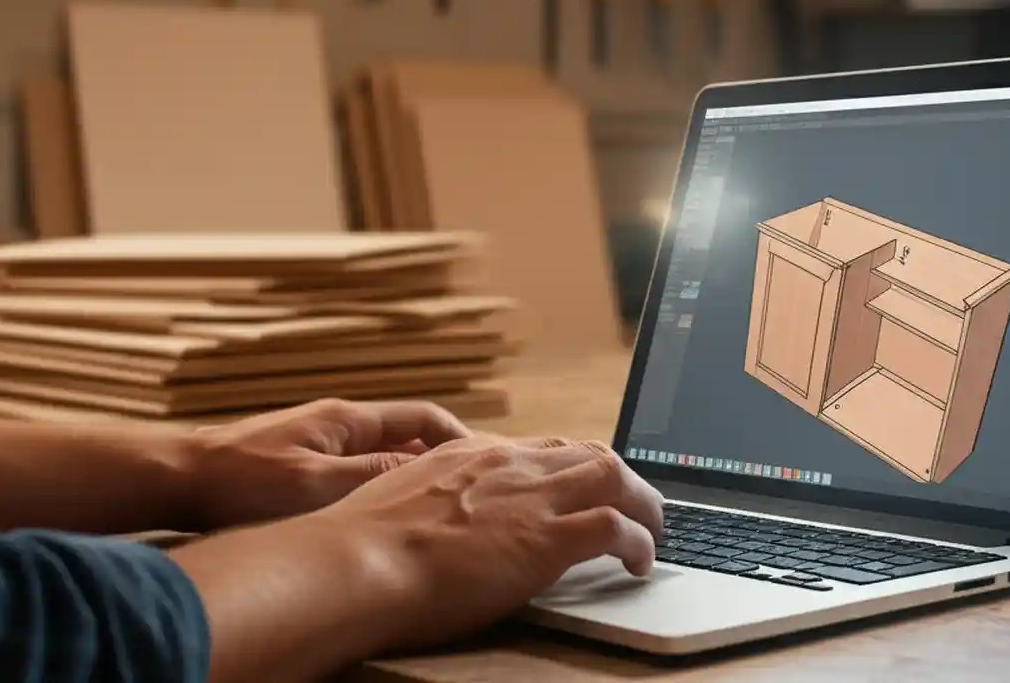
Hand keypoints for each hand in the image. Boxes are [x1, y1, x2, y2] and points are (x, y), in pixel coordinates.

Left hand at [180, 398, 470, 530]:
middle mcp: (338, 423)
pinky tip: (378, 517)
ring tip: (431, 508)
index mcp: (349, 419)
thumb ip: (375, 473)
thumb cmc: (242, 479)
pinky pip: (356, 471)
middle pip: (406, 435)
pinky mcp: (299, 464)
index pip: (424, 416)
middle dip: (439, 459)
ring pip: (381, 455)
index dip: (459, 439)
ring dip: (408, 476)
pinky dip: (377, 488)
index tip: (484, 463)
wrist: (177, 478)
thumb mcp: (317, 482)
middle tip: (465, 490)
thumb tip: (429, 467)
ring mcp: (318, 442)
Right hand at [314, 435, 664, 650]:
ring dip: (643, 503)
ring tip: (652, 531)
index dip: (570, 469)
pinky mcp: (548, 538)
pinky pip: (616, 527)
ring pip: (615, 476)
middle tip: (633, 504)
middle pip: (587, 453)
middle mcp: (508, 465)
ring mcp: (531, 498)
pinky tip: (639, 561)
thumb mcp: (397, 499)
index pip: (541, 449)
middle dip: (619, 478)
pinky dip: (638, 542)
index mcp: (471, 454)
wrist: (357, 561)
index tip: (581, 488)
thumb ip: (428, 498)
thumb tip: (430, 516)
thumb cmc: (360, 544)